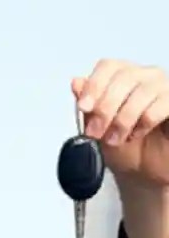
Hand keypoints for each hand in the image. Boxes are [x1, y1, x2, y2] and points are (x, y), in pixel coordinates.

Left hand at [73, 60, 168, 187]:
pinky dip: (144, 122)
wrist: (142, 170)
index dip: (94, 85)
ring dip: (123, 119)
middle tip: (95, 131)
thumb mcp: (96, 127)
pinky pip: (162, 104)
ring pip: (143, 91)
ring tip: (115, 139)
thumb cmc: (122, 146)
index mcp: (121, 78)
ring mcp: (164, 88)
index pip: (108, 66)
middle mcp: (144, 77)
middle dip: (105, 108)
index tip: (84, 107)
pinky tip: (136, 134)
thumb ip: (87, 104)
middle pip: (124, 77)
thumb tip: (77, 82)